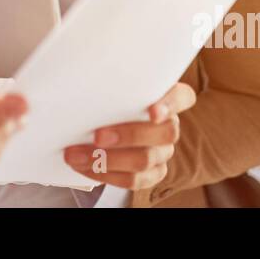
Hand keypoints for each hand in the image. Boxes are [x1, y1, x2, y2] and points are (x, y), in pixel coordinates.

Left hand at [62, 81, 195, 189]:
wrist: (103, 124)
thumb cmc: (111, 99)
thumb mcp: (114, 87)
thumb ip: (112, 84)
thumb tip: (83, 78)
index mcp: (168, 98)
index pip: (183, 97)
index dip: (171, 104)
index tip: (152, 111)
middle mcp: (170, 126)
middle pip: (164, 133)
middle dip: (128, 136)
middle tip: (96, 136)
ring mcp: (163, 152)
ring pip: (144, 160)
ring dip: (107, 159)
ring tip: (77, 155)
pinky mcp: (152, 173)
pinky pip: (134, 180)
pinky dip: (105, 174)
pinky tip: (85, 167)